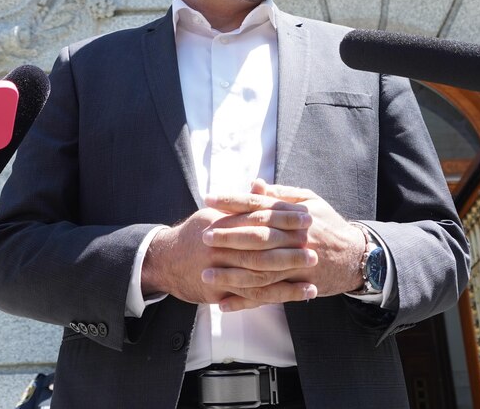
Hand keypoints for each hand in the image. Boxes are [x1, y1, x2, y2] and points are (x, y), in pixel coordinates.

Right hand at [142, 194, 316, 309]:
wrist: (165, 260)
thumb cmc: (195, 234)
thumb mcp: (214, 213)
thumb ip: (240, 203)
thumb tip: (261, 185)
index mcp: (222, 220)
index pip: (258, 215)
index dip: (284, 216)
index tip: (307, 216)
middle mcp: (221, 244)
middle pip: (261, 245)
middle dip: (290, 246)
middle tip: (314, 247)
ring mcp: (220, 269)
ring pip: (259, 272)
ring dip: (289, 273)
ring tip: (313, 272)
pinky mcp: (221, 290)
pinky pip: (254, 295)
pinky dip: (280, 295)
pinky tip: (301, 294)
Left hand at [208, 180, 364, 302]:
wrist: (356, 256)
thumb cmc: (328, 224)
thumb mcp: (310, 201)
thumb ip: (280, 195)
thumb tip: (254, 184)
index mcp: (295, 214)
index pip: (259, 205)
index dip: (234, 201)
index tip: (209, 198)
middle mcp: (296, 237)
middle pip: (258, 237)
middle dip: (229, 236)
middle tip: (204, 236)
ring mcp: (298, 264)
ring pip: (261, 269)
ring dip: (232, 274)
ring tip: (206, 274)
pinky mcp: (299, 286)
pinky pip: (270, 295)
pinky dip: (247, 301)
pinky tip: (225, 303)